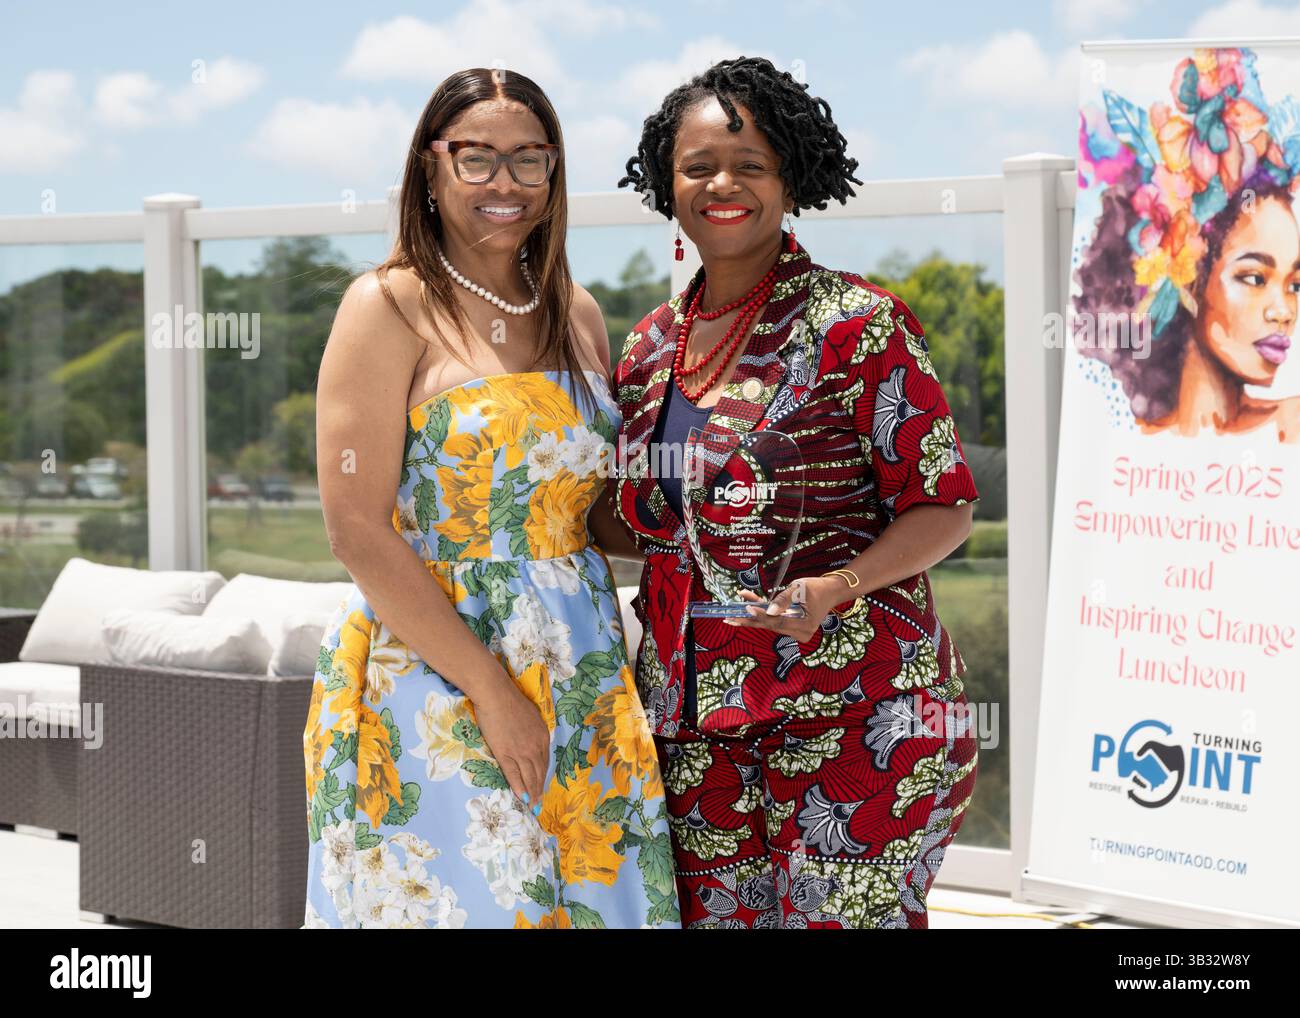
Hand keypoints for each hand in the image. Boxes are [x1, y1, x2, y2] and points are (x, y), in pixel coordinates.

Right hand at [471, 678, 550, 813]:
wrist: (496, 695)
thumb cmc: (512, 701)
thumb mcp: (532, 716)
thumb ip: (534, 731)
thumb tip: (533, 740)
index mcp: (543, 736)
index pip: (545, 762)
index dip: (543, 776)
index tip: (542, 786)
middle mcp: (535, 747)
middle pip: (539, 773)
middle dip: (539, 789)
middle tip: (539, 803)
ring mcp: (521, 752)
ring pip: (529, 777)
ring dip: (531, 793)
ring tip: (531, 805)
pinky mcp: (505, 754)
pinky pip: (513, 775)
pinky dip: (518, 787)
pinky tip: (520, 797)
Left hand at [724, 577, 849, 642]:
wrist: (831, 592)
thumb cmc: (817, 588)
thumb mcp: (800, 589)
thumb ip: (783, 599)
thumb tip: (768, 610)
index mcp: (805, 626)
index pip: (778, 621)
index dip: (761, 615)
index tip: (746, 608)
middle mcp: (800, 633)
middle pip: (771, 625)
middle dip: (750, 619)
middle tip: (729, 618)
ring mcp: (796, 632)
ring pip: (770, 624)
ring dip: (752, 616)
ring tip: (731, 615)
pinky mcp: (791, 628)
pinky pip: (773, 622)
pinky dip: (761, 615)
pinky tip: (746, 609)